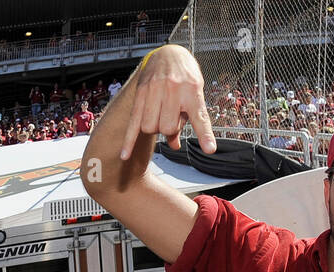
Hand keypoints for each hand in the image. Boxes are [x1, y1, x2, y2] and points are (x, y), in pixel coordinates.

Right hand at [121, 45, 214, 159]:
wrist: (169, 54)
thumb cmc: (185, 78)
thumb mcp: (194, 96)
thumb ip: (187, 122)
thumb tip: (174, 146)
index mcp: (192, 91)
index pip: (199, 118)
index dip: (204, 135)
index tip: (209, 149)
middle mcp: (173, 90)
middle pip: (167, 128)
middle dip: (170, 128)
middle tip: (174, 115)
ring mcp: (154, 90)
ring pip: (150, 127)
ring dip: (155, 127)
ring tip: (161, 114)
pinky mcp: (140, 93)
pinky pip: (133, 121)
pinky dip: (129, 140)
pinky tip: (125, 154)